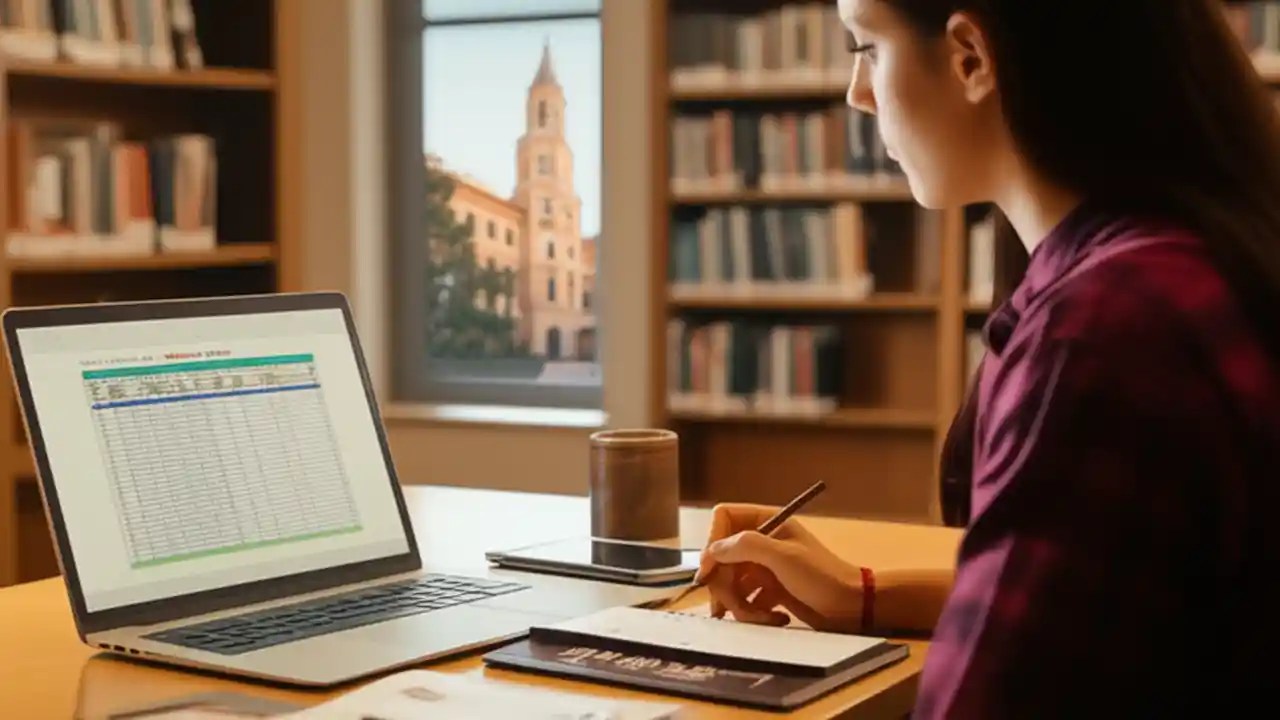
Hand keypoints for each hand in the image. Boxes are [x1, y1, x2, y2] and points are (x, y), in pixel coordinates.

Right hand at [698, 503, 865, 632]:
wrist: (851, 607)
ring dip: (740, 605)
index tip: (708, 571)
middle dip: (725, 585)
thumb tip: (711, 551)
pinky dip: (754, 613)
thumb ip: (745, 546)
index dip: (712, 543)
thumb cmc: (821, 576)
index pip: (724, 520)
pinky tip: (776, 618)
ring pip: (731, 582)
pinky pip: (745, 600)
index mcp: (766, 521)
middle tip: (727, 607)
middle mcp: (761, 541)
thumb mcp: (783, 557)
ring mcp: (763, 566)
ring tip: (762, 618)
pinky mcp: (768, 590)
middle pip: (722, 557)